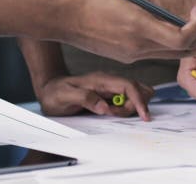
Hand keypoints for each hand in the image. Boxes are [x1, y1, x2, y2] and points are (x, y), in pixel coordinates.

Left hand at [35, 72, 154, 119]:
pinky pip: (127, 100)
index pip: (129, 86)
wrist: (50, 89)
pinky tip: (111, 112)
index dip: (139, 100)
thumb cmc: (55, 92)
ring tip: (108, 113)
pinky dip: (124, 108)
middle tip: (112, 114)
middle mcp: (110, 81)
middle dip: (132, 106)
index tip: (145, 116)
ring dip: (128, 108)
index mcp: (102, 79)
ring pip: (134, 95)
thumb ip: (85, 98)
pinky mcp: (111, 94)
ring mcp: (111, 87)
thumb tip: (105, 107)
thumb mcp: (64, 96)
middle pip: (137, 90)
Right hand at [56, 0, 195, 62]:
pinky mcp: (127, 56)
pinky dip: (179, 47)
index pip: (181, 38)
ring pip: (174, 55)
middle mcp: (138, 47)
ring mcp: (133, 55)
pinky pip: (160, 53)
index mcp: (138, 28)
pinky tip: (191, 40)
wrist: (57, 18)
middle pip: (186, 51)